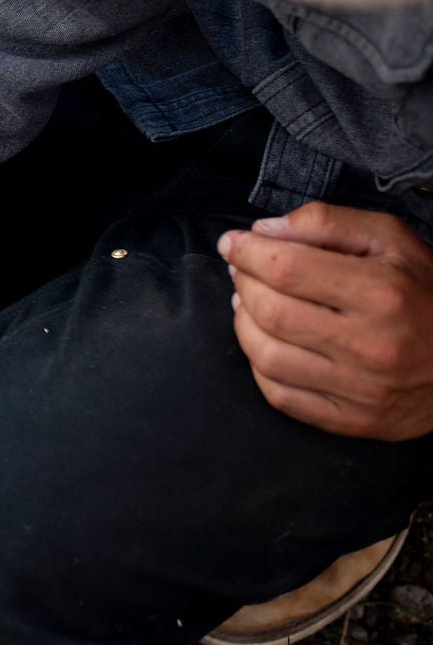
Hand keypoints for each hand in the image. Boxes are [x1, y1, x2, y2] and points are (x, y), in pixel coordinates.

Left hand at [218, 202, 432, 439]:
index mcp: (382, 293)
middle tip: (243, 271)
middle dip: (243, 284)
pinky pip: (280, 395)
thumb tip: (263, 231)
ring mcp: (360, 389)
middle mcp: (370, 345)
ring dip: (243, 324)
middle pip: (269, 311)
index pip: (285, 268)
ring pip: (266, 356)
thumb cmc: (427, 293)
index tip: (232, 243)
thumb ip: (327, 223)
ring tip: (248, 304)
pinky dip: (259, 366)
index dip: (246, 252)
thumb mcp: (391, 240)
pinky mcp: (352, 421)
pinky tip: (267, 343)